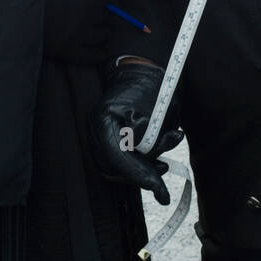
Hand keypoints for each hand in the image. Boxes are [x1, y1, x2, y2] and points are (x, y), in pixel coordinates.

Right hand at [42, 0, 114, 64]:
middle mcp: (85, 18)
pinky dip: (98, 53)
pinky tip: (101, 50)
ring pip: (103, 35)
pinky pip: (91, 56)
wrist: (10, 15)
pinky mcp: (67, 52)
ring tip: (95, 28)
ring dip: (101, 30)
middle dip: (101, 11)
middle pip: (106, 15)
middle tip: (93, 9)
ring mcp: (78, 37)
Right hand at [89, 62, 183, 204]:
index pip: (115, 155)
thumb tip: (153, 163)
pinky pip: (120, 162)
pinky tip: (157, 163)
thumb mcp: (156, 113)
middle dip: (139, 174)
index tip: (156, 186)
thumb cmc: (151, 89)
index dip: (136, 172)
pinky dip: (138, 166)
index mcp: (104, 121)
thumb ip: (150, 139)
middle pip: (114, 167)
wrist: (143, 74)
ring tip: (163, 165)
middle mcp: (97, 131)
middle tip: (162, 180)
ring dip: (140, 171)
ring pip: (117, 168)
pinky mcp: (109, 141)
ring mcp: (101, 137)